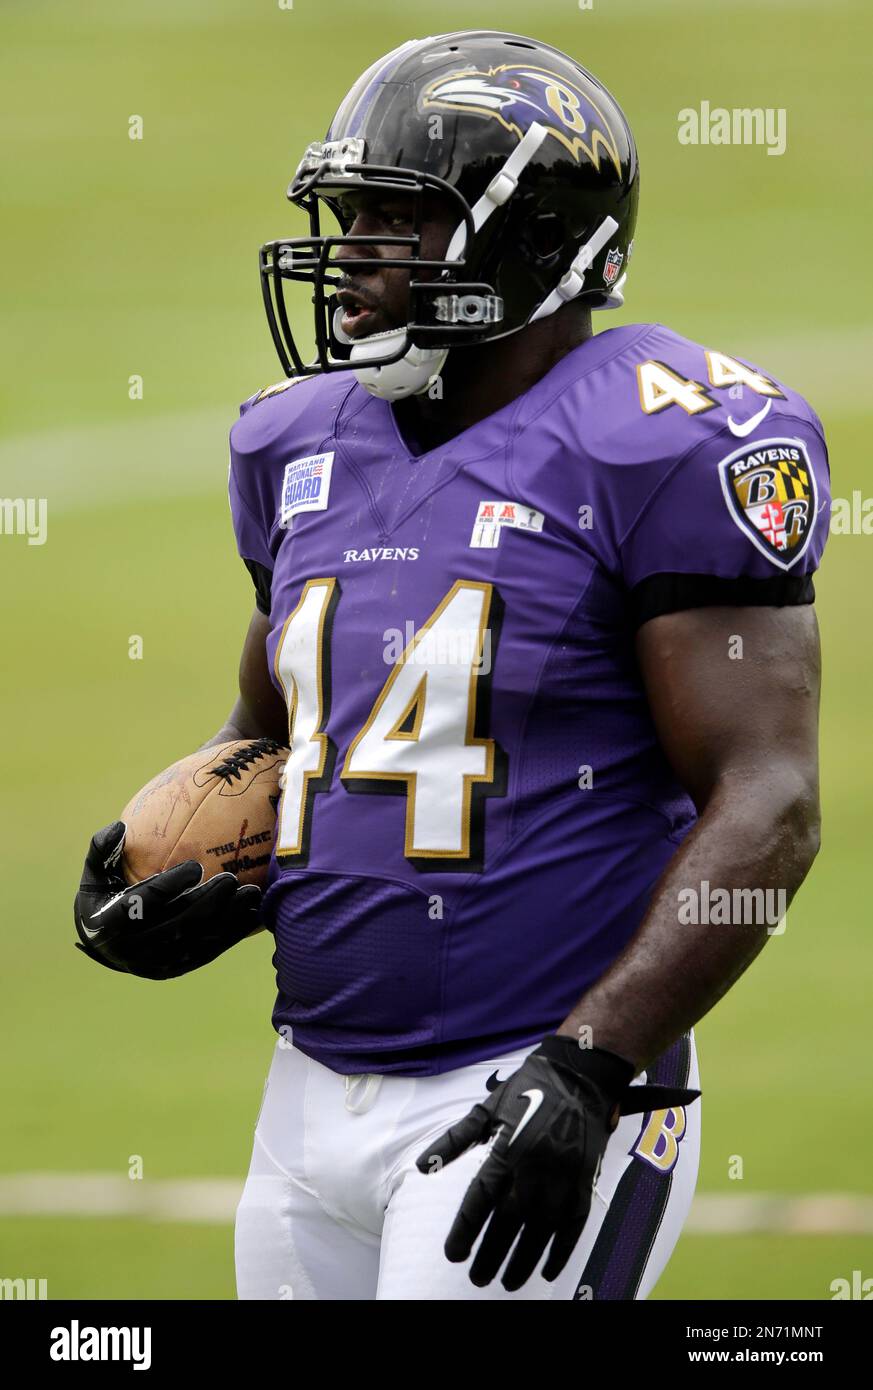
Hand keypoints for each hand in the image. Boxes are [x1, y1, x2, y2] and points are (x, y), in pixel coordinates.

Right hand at [74, 821, 262, 979]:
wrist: (104, 943)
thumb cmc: (102, 898)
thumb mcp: (95, 874)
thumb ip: (102, 849)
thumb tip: (120, 826)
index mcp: (110, 924)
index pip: (144, 905)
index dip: (170, 887)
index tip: (196, 866)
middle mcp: (134, 950)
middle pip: (178, 925)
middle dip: (208, 902)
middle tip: (232, 878)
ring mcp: (156, 964)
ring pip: (198, 941)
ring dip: (228, 919)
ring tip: (251, 894)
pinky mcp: (175, 969)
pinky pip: (208, 952)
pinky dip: (232, 934)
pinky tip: (252, 913)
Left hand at [416, 1036, 699, 1290]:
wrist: (580, 1074)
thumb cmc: (529, 1089)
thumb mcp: (488, 1108)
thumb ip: (455, 1140)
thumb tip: (423, 1166)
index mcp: (508, 1147)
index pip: (481, 1199)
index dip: (465, 1230)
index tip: (453, 1254)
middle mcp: (536, 1166)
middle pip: (510, 1221)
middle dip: (491, 1253)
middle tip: (477, 1279)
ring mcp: (563, 1175)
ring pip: (541, 1229)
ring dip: (524, 1260)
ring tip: (506, 1281)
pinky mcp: (585, 1180)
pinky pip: (573, 1224)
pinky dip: (561, 1250)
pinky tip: (547, 1270)